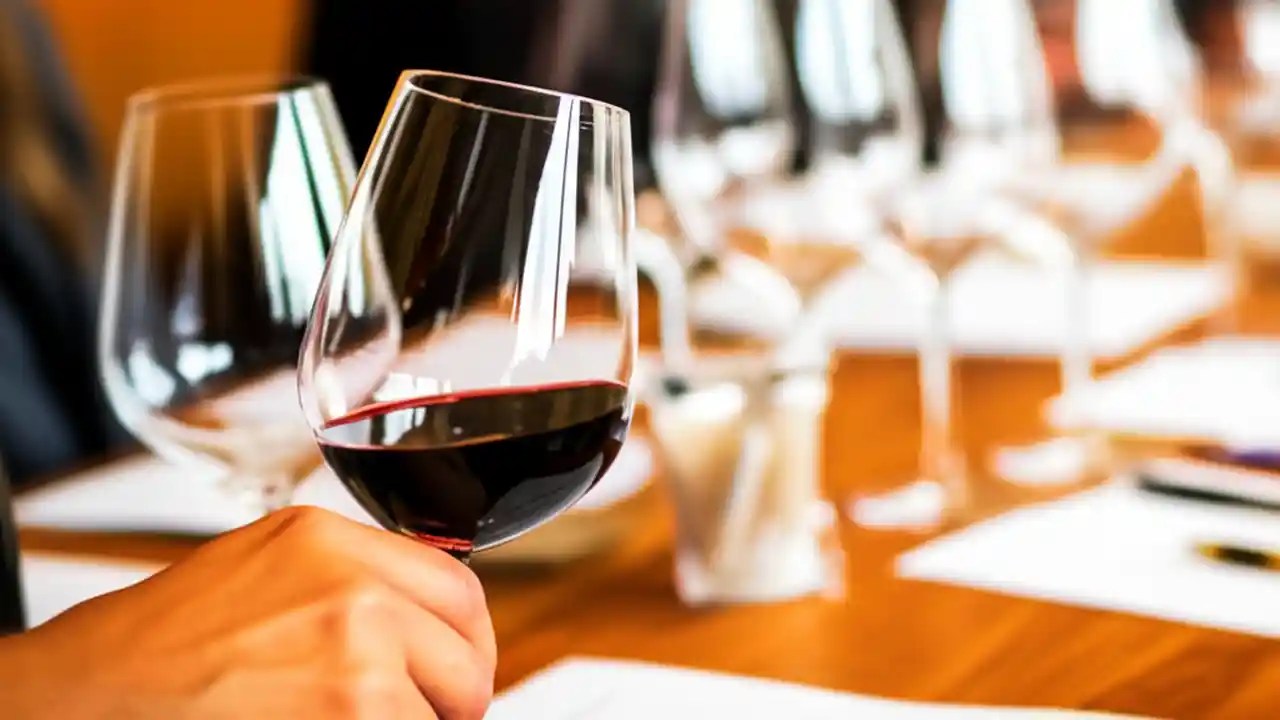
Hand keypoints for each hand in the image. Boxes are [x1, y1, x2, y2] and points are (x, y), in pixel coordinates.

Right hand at [0, 507, 494, 718]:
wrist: (98, 690)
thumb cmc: (169, 637)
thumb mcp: (270, 564)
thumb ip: (354, 576)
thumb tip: (426, 619)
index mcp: (333, 540)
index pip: (460, 589)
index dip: (466, 642)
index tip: (453, 670)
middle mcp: (353, 589)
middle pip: (468, 657)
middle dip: (453, 697)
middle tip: (420, 714)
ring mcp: (354, 656)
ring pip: (447, 711)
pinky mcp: (347, 714)